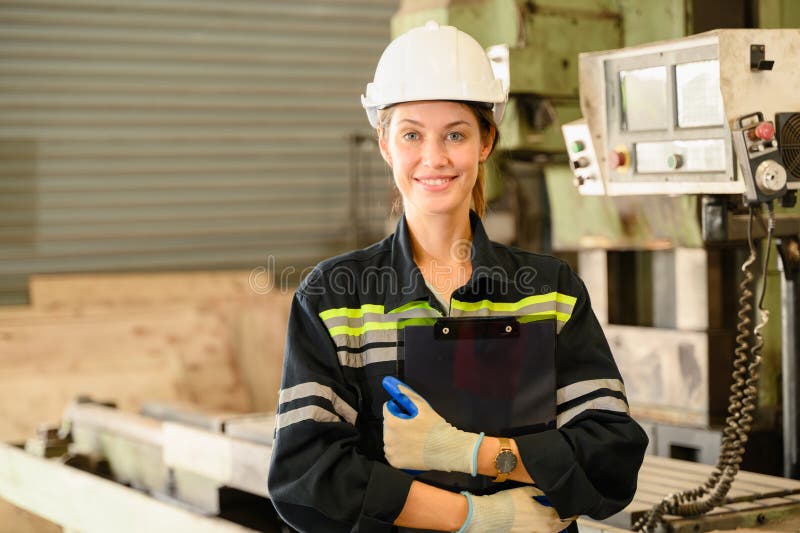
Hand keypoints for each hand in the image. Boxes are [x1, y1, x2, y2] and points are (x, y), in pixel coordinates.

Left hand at [382, 377, 481, 474]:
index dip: (399, 409)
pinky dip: (398, 449)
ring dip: (397, 436)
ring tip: (413, 437)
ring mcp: (391, 452)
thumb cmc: (435, 428)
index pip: (387, 409)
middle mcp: (388, 438)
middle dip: (397, 423)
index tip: (410, 414)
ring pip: (389, 438)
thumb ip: (406, 394)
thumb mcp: (422, 406)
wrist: (447, 450)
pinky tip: (410, 447)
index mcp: (392, 423)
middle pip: (388, 424)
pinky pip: (392, 452)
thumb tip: (395, 385)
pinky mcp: (395, 463)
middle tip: (414, 426)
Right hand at [458, 487, 574, 532]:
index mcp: (547, 517)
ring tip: (557, 517)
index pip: (566, 516)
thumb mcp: (527, 491)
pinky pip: (542, 532)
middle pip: (560, 525)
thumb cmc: (509, 503)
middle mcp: (544, 529)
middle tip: (568, 512)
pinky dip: (546, 527)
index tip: (574, 507)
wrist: (493, 515)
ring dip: (556, 524)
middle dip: (566, 519)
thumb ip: (541, 493)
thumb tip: (548, 493)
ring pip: (552, 531)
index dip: (572, 511)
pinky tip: (542, 521)